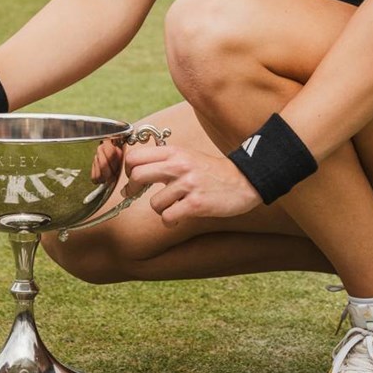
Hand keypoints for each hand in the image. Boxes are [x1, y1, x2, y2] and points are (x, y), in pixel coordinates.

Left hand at [123, 141, 261, 226]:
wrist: (243, 181)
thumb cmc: (211, 172)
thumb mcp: (187, 156)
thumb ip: (163, 161)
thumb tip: (133, 173)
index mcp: (175, 152)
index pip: (135, 157)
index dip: (129, 170)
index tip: (134, 179)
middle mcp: (179, 165)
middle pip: (137, 176)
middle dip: (134, 190)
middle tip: (138, 195)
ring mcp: (188, 184)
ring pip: (154, 203)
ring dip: (161, 209)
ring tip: (173, 206)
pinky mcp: (196, 203)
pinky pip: (168, 217)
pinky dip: (170, 221)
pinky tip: (179, 217)